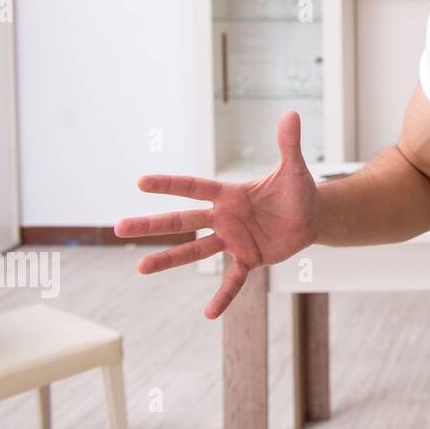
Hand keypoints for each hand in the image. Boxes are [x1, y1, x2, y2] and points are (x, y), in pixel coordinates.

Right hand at [116, 111, 317, 319]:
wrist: (311, 217)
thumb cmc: (297, 191)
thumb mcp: (295, 169)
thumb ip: (288, 144)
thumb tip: (291, 114)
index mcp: (229, 194)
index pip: (194, 187)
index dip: (169, 184)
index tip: (140, 181)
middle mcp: (223, 218)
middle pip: (182, 220)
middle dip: (152, 224)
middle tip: (118, 228)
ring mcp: (233, 240)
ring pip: (195, 251)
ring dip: (169, 260)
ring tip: (140, 268)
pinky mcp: (249, 259)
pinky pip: (233, 280)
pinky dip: (223, 296)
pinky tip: (209, 314)